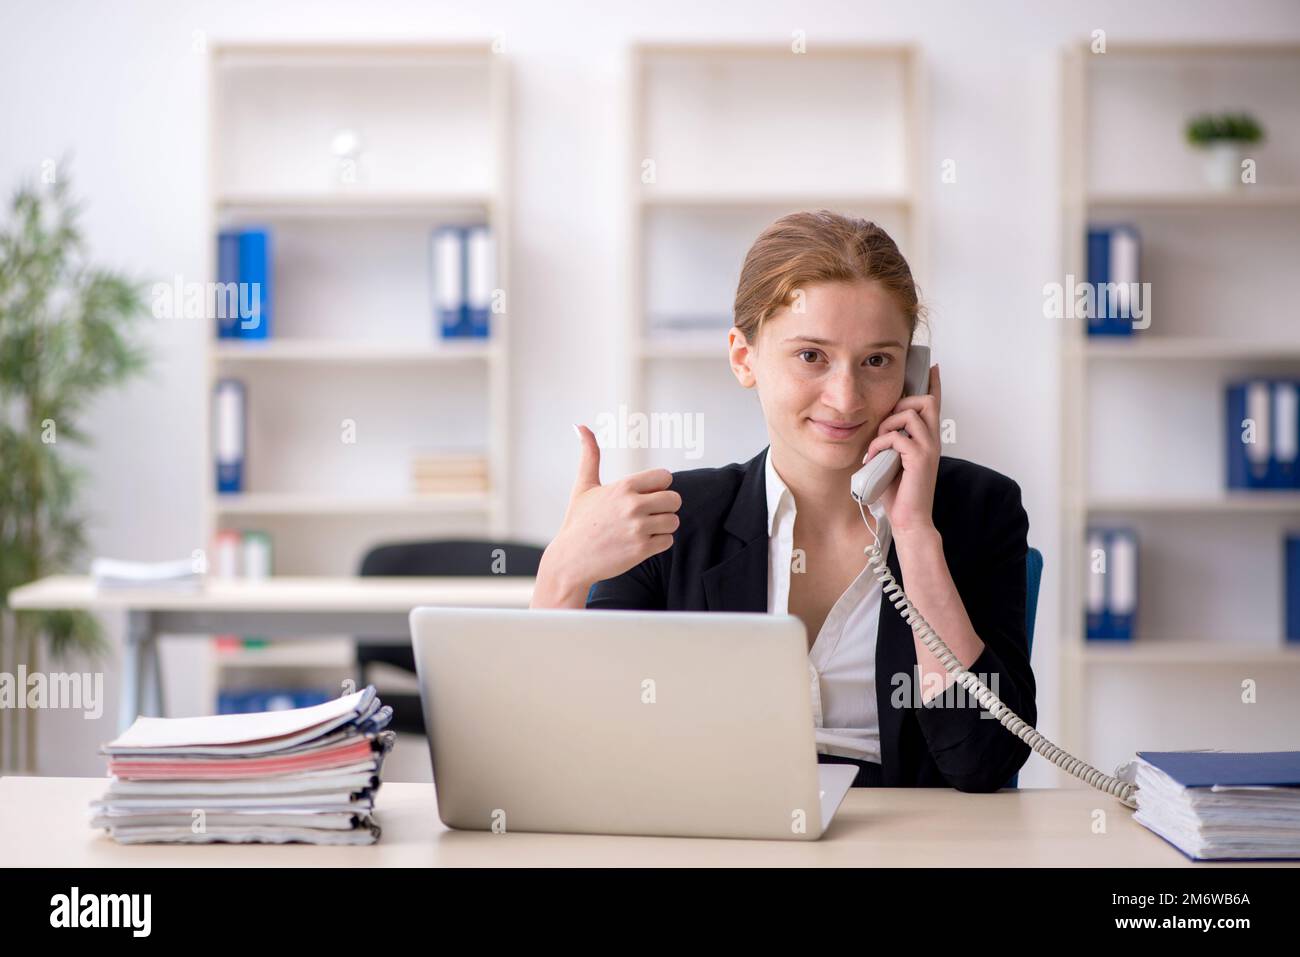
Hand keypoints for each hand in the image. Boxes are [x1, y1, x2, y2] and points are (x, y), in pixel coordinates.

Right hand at [537, 424, 681, 596]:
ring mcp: (638, 528)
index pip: (665, 477)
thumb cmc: (577, 522)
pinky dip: (658, 543)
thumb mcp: (583, 486)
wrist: (570, 560)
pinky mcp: (641, 549)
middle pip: (675, 499)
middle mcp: (633, 505)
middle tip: (649, 514)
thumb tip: (580, 425)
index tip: (645, 496)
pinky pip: (668, 541)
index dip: (658, 487)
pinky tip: (640, 543)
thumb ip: (589, 455)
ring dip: (662, 526)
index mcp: (623, 486)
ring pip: (673, 521)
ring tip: (643, 529)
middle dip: (665, 507)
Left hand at [860, 363, 941, 536]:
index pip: (934, 405)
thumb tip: (878, 428)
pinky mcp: (919, 459)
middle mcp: (932, 441)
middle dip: (901, 404)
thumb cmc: (899, 493)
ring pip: (910, 414)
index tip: (934, 367)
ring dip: (887, 425)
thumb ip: (893, 442)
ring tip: (877, 445)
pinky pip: (897, 437)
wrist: (909, 519)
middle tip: (886, 424)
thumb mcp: (894, 461)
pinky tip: (873, 458)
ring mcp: (928, 449)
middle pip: (926, 401)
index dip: (934, 384)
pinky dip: (880, 444)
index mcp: (927, 440)